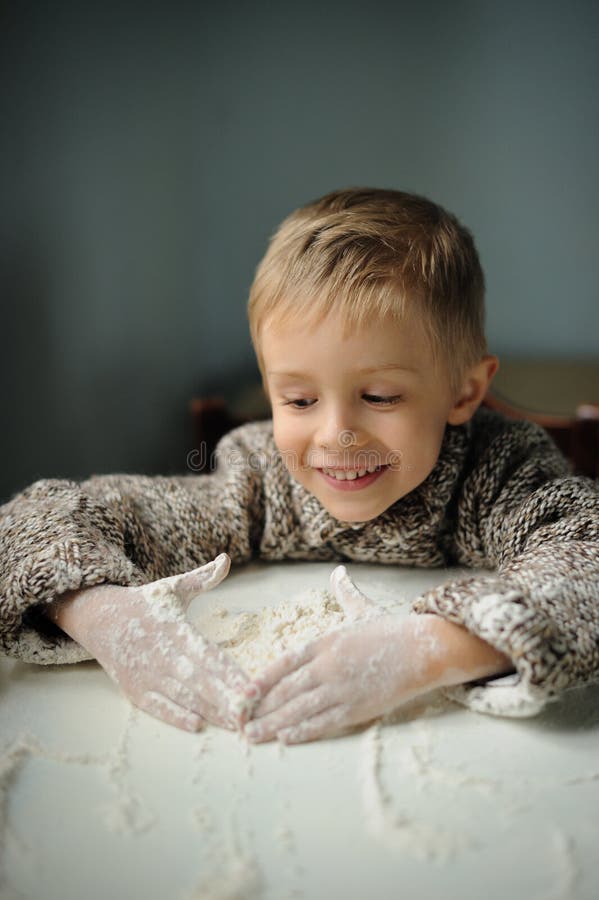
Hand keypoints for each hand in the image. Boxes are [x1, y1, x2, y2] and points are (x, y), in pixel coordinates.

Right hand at [47, 553, 256, 732]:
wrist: (99, 618)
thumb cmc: (145, 603)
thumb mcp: (173, 587)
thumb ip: (202, 578)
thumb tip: (226, 559)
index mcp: (174, 629)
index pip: (208, 656)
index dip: (231, 674)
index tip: (253, 688)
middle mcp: (161, 655)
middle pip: (200, 682)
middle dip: (226, 698)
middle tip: (252, 712)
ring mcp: (146, 675)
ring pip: (183, 698)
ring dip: (210, 711)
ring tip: (237, 724)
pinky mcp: (134, 690)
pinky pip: (158, 707)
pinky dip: (175, 717)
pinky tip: (198, 725)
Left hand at [242, 566, 442, 744]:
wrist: (425, 649)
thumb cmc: (393, 630)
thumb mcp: (363, 610)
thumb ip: (345, 595)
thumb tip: (339, 573)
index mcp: (326, 642)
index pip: (284, 663)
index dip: (262, 679)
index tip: (243, 692)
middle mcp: (328, 666)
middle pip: (286, 690)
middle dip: (260, 708)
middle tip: (239, 722)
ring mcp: (342, 689)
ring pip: (299, 710)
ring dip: (273, 724)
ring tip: (253, 735)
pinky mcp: (357, 708)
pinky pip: (324, 722)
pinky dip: (303, 731)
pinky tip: (285, 738)